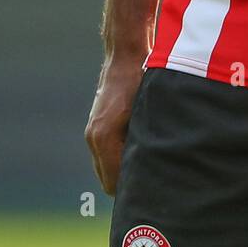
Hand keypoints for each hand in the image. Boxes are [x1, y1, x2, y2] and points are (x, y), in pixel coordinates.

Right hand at [84, 54, 145, 195]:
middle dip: (128, 184)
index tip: (152, 190)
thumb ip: (145, 142)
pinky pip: (106, 155)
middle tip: (154, 183)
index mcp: (104, 137)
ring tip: (150, 167)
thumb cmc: (141, 80)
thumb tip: (154, 169)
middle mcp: (94, 137)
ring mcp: (93, 132)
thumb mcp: (147, 112)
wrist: (125, 56)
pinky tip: (140, 150)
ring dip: (124, 170)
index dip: (132, 190)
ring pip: (106, 168)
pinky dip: (120, 158)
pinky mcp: (97, 126)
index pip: (113, 182)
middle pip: (108, 180)